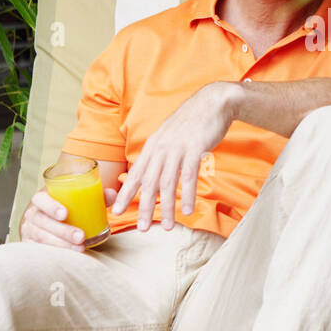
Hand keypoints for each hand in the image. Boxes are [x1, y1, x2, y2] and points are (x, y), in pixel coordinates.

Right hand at [20, 187, 118, 249]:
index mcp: (42, 198)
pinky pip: (38, 251)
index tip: (65, 214)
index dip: (51, 206)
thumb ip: (98, 196)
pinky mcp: (31, 245)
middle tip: (81, 237)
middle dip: (62, 231)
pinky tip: (67, 258)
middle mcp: (32, 214)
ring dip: (60, 244)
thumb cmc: (69, 206)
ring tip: (80, 248)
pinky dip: (52, 254)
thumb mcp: (80, 199)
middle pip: (42, 222)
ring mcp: (29, 230)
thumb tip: (112, 195)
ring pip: (41, 238)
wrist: (51, 220)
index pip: (40, 199)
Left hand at [110, 82, 236, 231]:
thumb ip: (160, 154)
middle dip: (144, 207)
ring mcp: (178, 148)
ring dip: (167, 206)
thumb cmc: (192, 122)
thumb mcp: (169, 136)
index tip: (117, 211)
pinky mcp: (195, 147)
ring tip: (168, 226)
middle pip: (149, 182)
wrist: (213, 102)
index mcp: (153, 146)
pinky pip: (190, 175)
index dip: (125, 194)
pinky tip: (187, 210)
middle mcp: (161, 148)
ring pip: (168, 182)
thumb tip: (152, 174)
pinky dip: (188, 194)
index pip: (135, 173)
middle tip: (142, 227)